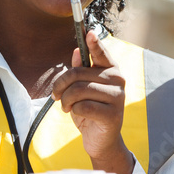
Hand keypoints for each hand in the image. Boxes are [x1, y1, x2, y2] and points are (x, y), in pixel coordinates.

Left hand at [52, 31, 134, 173]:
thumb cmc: (90, 111)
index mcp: (111, 70)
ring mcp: (117, 97)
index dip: (93, 42)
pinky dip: (74, 111)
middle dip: (61, 85)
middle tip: (56, 95)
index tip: (88, 32)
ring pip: (78, 90)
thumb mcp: (82, 89)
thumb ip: (80, 70)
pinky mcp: (112, 114)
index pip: (100, 52)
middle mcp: (118, 80)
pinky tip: (77, 115)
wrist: (100, 141)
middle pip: (78, 73)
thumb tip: (76, 51)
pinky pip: (82, 106)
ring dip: (65, 100)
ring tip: (66, 106)